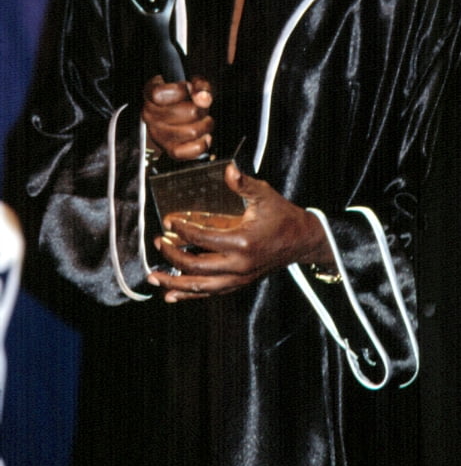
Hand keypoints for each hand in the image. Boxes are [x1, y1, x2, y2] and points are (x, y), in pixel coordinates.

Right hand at [141, 74, 213, 160]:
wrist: (181, 111)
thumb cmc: (186, 95)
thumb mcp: (194, 83)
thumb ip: (200, 86)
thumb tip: (203, 99)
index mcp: (152, 93)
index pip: (159, 94)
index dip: (180, 91)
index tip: (188, 88)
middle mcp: (150, 114)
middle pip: (182, 113)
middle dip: (199, 109)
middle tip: (201, 107)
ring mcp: (157, 134)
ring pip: (190, 132)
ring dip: (205, 126)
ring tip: (204, 120)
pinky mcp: (167, 149)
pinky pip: (186, 152)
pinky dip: (201, 144)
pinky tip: (204, 136)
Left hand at [146, 162, 332, 302]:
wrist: (300, 240)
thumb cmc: (282, 216)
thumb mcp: (264, 195)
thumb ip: (244, 183)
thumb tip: (229, 169)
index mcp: (242, 242)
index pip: (202, 238)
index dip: (182, 230)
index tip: (169, 221)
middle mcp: (238, 265)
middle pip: (195, 266)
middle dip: (171, 255)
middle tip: (158, 243)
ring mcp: (238, 278)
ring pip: (199, 287)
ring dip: (174, 283)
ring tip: (154, 277)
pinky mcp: (239, 284)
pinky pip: (210, 293)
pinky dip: (189, 296)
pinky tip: (172, 295)